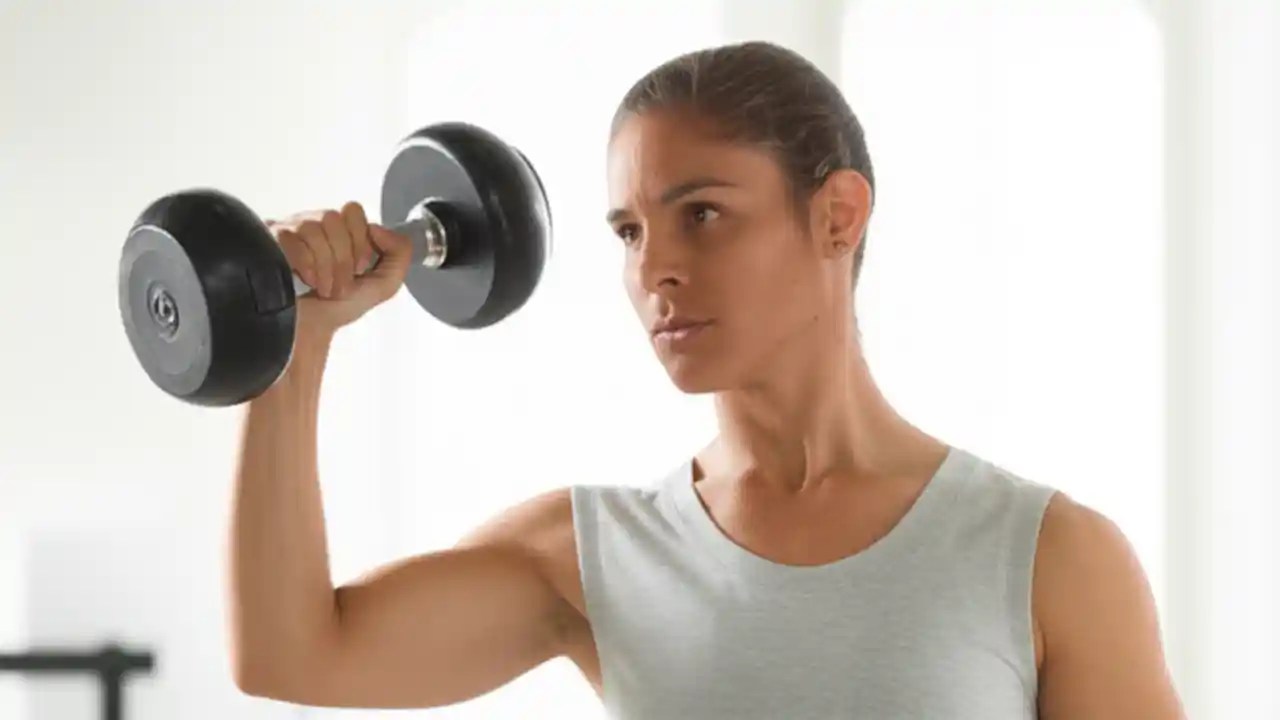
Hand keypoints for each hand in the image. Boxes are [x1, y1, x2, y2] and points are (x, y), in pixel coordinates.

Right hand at [266, 202, 412, 335]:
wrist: (305, 334)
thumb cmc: (337, 309)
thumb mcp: (382, 285)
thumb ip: (399, 255)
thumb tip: (378, 228)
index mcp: (338, 232)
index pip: (352, 211)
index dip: (360, 241)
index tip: (358, 269)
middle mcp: (312, 226)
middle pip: (334, 218)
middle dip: (342, 259)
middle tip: (339, 286)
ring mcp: (287, 231)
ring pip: (313, 227)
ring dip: (325, 266)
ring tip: (322, 288)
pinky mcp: (266, 242)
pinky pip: (290, 238)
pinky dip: (305, 264)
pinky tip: (303, 281)